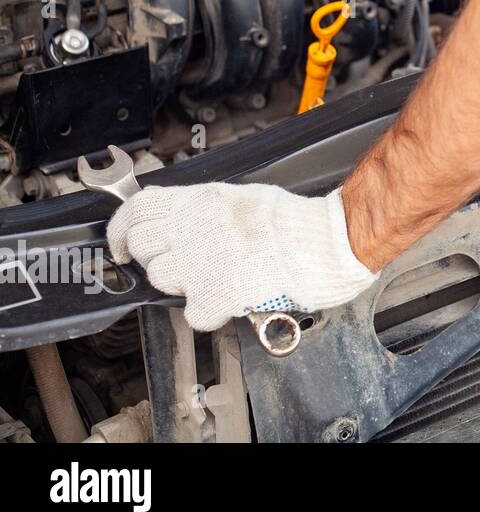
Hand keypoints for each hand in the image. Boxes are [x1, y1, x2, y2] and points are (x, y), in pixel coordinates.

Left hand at [107, 182, 377, 331]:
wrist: (328, 242)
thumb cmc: (294, 223)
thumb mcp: (241, 197)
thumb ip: (203, 209)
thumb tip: (176, 220)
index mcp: (202, 200)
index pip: (137, 209)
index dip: (120, 229)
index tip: (121, 245)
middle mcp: (196, 227)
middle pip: (143, 249)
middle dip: (158, 260)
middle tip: (185, 264)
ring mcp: (204, 262)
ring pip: (163, 282)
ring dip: (186, 286)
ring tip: (217, 280)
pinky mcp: (218, 294)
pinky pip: (193, 314)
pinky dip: (211, 313)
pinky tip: (232, 301)